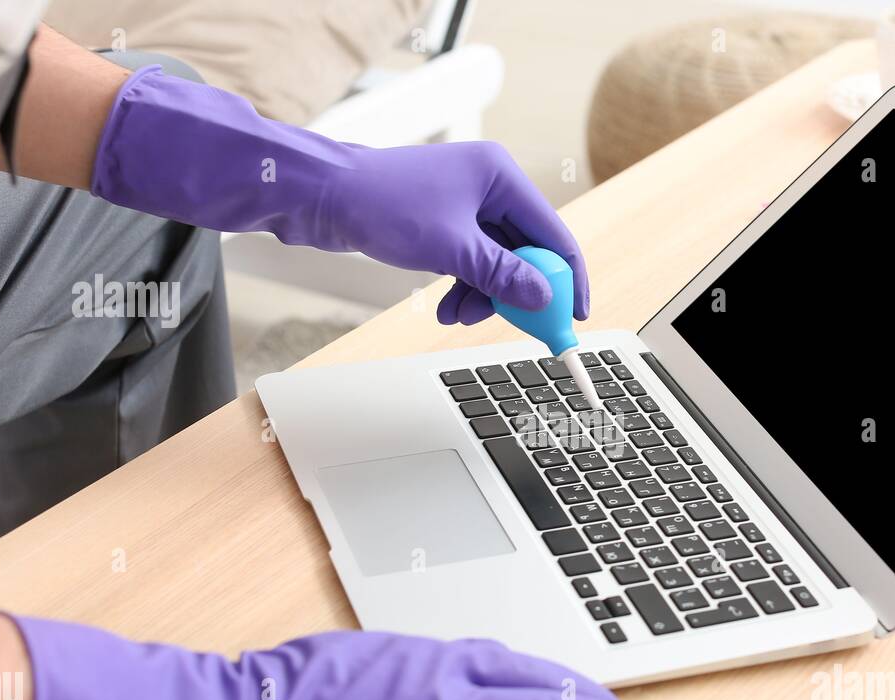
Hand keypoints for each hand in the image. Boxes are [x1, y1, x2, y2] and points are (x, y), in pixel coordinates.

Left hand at [91, 67, 589, 326]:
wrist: (321, 195)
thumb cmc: (382, 204)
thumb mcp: (451, 248)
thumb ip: (502, 274)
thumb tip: (543, 296)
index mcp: (501, 176)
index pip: (553, 232)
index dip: (566, 278)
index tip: (573, 316)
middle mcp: (489, 185)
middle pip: (526, 251)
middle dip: (515, 293)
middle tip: (517, 328)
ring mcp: (466, 203)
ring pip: (496, 262)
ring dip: (483, 296)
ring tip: (456, 317)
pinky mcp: (444, 221)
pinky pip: (471, 261)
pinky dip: (463, 287)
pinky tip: (444, 308)